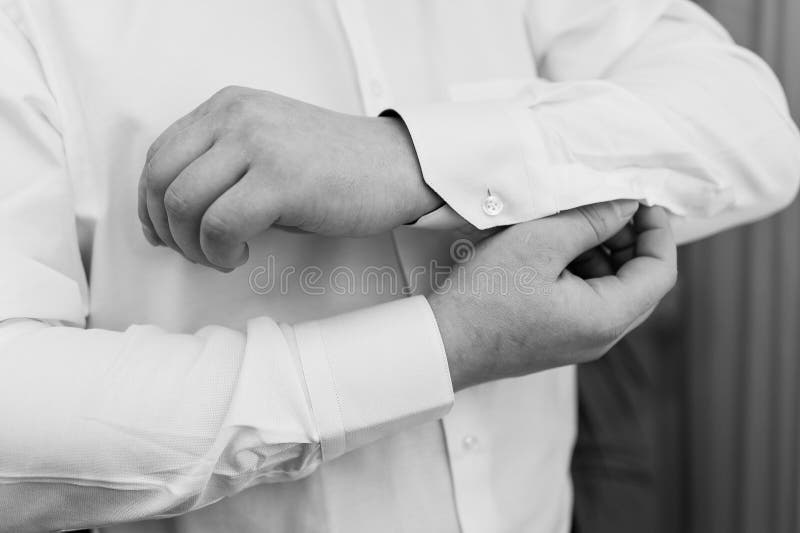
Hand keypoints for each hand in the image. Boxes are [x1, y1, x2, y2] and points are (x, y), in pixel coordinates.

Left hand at [138, 86, 441, 269]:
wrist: (398, 167)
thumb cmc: (336, 167)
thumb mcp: (266, 150)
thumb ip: (220, 167)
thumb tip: (172, 217)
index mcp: (229, 105)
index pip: (159, 155)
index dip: (150, 204)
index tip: (163, 233)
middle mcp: (237, 116)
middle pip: (161, 180)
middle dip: (166, 229)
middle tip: (192, 252)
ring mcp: (258, 144)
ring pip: (183, 204)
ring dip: (193, 246)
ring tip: (221, 256)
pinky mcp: (281, 179)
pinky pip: (220, 225)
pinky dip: (219, 252)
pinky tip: (239, 256)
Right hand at [428, 201, 676, 390]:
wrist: (443, 344)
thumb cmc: (485, 297)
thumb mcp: (539, 243)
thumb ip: (589, 220)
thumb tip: (625, 205)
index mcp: (606, 317)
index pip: (660, 271)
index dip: (657, 230)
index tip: (638, 200)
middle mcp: (601, 337)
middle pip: (639, 282)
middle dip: (627, 239)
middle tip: (602, 205)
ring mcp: (580, 342)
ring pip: (612, 289)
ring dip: (601, 253)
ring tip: (567, 224)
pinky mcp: (559, 339)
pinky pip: (587, 300)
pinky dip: (580, 270)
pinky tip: (550, 249)